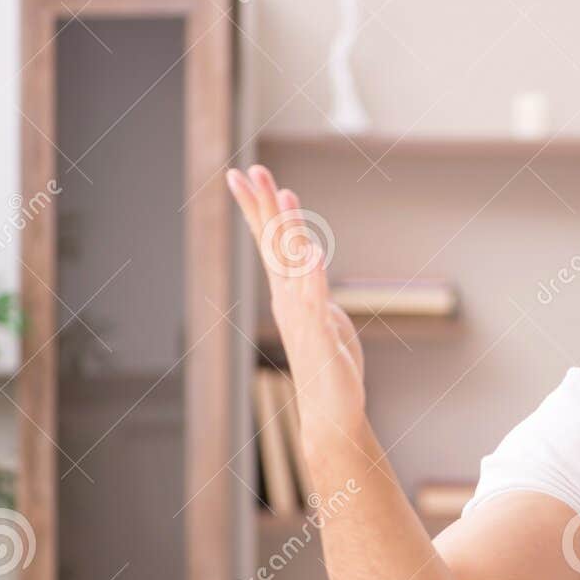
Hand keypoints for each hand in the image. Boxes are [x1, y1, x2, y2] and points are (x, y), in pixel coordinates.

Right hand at [225, 165, 365, 426]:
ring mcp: (303, 316)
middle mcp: (290, 299)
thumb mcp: (325, 317)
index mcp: (290, 292)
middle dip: (264, 205)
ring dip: (288, 228)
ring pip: (293, 264)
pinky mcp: (321, 336)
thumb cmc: (331, 366)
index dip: (258, 208)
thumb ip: (315, 291)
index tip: (246, 174)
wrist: (332, 411)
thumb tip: (310, 266)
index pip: (270, 242)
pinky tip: (313, 255)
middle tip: (251, 168)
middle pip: (274, 244)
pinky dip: (314, 278)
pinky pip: (317, 301)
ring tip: (284, 193)